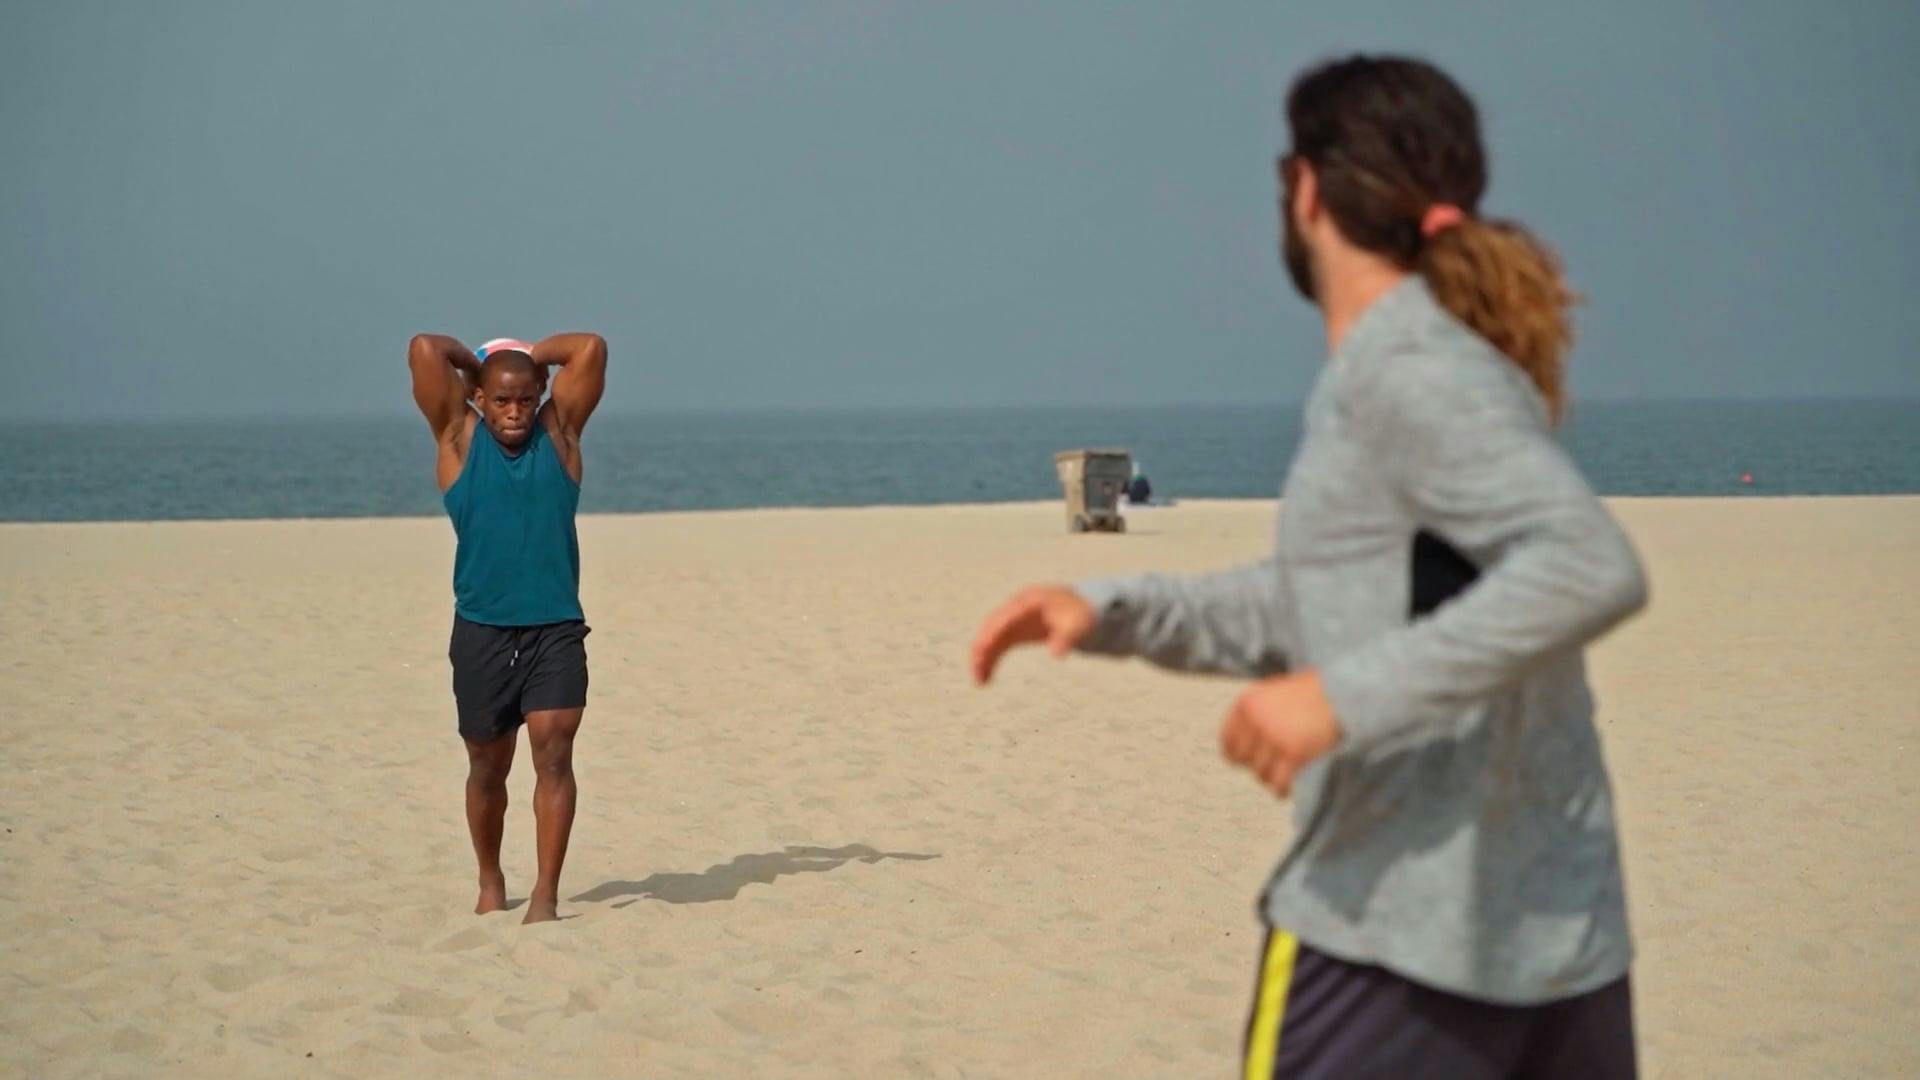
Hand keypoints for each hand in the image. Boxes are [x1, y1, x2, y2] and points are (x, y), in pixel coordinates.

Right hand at [969, 585, 1095, 684]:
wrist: (1082, 611)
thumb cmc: (1082, 615)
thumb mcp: (1080, 625)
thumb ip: (1068, 638)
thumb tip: (1057, 654)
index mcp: (1030, 601)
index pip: (1007, 615)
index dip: (994, 630)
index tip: (984, 647)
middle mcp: (1016, 609)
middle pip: (992, 625)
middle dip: (982, 646)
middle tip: (977, 668)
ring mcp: (1014, 620)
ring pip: (990, 638)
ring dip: (982, 657)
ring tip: (979, 681)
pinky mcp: (1014, 632)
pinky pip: (997, 646)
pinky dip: (989, 660)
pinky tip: (985, 678)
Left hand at [1220, 671, 1342, 796]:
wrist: (1342, 692)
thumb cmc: (1310, 692)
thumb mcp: (1274, 692)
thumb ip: (1255, 713)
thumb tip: (1237, 745)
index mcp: (1247, 703)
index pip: (1227, 740)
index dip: (1236, 754)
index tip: (1245, 761)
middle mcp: (1255, 720)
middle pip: (1243, 760)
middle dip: (1257, 764)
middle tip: (1272, 765)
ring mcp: (1273, 737)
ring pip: (1260, 774)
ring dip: (1272, 777)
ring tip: (1285, 772)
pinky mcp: (1293, 753)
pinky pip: (1278, 783)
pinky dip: (1282, 789)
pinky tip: (1288, 788)